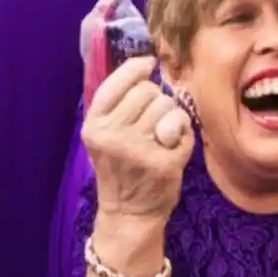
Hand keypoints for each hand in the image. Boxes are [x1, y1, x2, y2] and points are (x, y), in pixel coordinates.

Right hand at [81, 56, 192, 222]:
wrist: (128, 214)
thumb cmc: (119, 167)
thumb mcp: (104, 135)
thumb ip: (118, 103)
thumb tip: (146, 62)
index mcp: (94, 126)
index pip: (118, 82)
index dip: (137, 68)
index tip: (148, 65)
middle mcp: (112, 136)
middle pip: (148, 92)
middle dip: (155, 100)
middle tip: (150, 121)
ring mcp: (138, 150)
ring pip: (168, 106)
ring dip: (170, 116)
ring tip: (160, 135)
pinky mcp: (164, 163)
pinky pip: (183, 127)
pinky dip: (183, 135)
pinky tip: (172, 148)